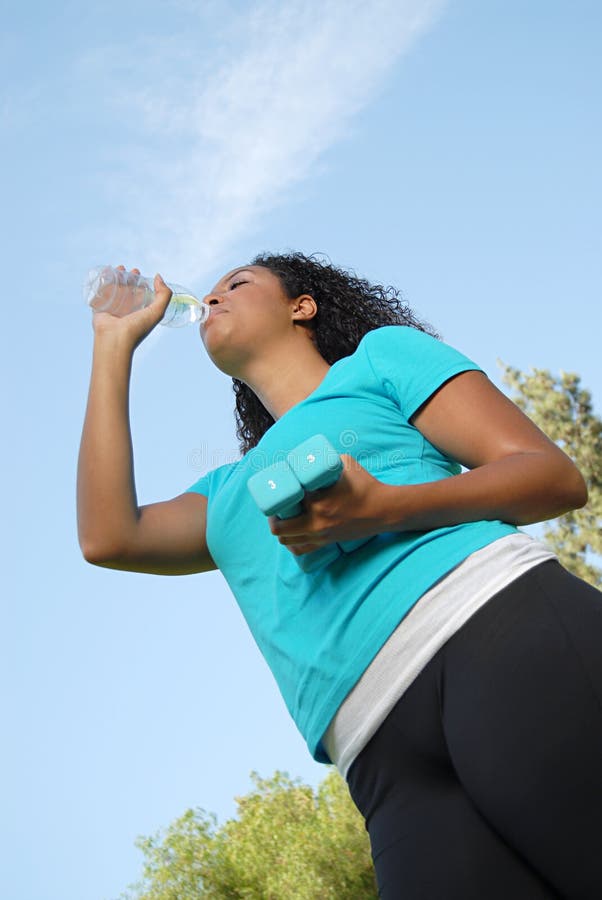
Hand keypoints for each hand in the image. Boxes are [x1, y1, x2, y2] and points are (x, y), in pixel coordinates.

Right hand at [92, 267, 172, 348]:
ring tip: (118, 268)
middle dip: (127, 278)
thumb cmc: (137, 328)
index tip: (138, 272)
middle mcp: (126, 311)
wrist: (115, 339)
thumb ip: (164, 295)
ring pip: (114, 290)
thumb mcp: (157, 312)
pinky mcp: (100, 308)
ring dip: (116, 277)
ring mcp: (113, 309)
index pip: (140, 294)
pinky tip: (105, 273)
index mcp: (139, 312)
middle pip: (126, 289)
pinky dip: (102, 282)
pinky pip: (100, 293)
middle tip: (128, 269)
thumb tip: (158, 277)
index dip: (140, 282)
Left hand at [268, 455, 395, 554]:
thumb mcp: (345, 464)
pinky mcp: (327, 543)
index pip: (285, 501)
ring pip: (288, 541)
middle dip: (273, 519)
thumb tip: (310, 456)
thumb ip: (325, 461)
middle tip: (275, 509)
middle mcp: (316, 522)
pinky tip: (292, 536)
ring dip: (281, 532)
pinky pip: (302, 550)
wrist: (384, 510)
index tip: (276, 492)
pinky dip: (293, 544)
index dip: (276, 498)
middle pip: (279, 528)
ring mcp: (321, 536)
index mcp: (317, 502)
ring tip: (282, 521)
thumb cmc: (365, 485)